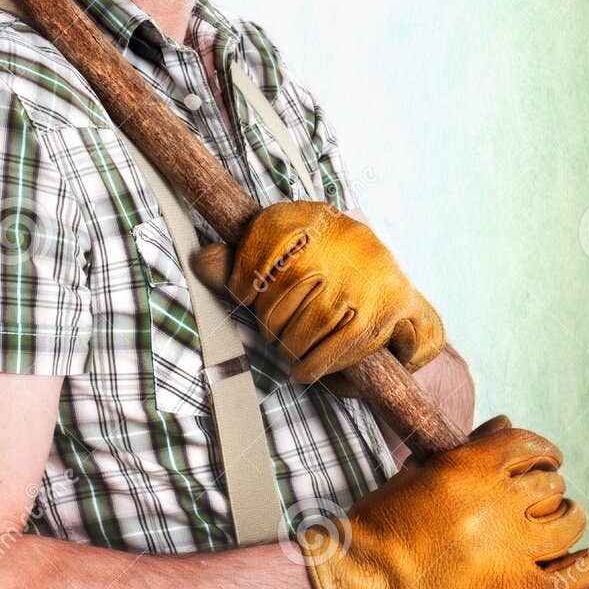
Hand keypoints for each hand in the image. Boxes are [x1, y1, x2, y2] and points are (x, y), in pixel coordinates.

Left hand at [191, 200, 444, 382]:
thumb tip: (202, 264)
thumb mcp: (275, 246)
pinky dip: (315, 366)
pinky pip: (339, 347)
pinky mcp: (385, 307)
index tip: (247, 296)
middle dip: (269, 323)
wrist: (380, 267)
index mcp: (302, 218)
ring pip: (306, 327)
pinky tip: (302, 371)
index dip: (244, 284)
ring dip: (290, 347)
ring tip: (287, 348)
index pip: (256, 256)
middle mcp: (336, 241)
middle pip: (278, 299)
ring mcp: (362, 276)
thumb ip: (235, 259)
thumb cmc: (314, 257)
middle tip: (272, 330)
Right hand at [298, 416, 588, 588]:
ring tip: (563, 520)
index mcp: (467, 468)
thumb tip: (506, 425)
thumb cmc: (380, 526)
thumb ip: (467, 452)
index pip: (525, 445)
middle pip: (549, 484)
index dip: (541, 449)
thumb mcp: (419, 476)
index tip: (546, 457)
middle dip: (548, 487)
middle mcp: (495, 504)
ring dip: (568, 517)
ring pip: (567, 523)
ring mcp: (508, 550)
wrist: (360, 586)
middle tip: (542, 498)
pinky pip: (571, 577)